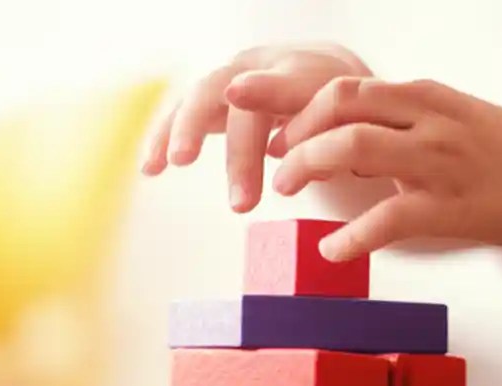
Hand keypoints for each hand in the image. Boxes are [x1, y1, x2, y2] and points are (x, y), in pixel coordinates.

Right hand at [140, 44, 371, 211]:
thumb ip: (335, 138)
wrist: (323, 81)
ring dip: (185, 131)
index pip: (287, 80)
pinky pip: (183, 113)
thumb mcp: (351, 121)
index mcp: (307, 72)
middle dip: (239, 150)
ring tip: (170, 165)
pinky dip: (164, 137)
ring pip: (204, 97)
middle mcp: (263, 68)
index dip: (264, 89)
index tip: (238, 97)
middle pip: (242, 97)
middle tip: (241, 202)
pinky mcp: (211, 100)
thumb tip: (323, 167)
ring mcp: (232, 80)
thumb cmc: (339, 111)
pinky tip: (150, 168)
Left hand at [230, 76, 501, 260]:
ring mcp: (438, 162)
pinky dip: (349, 237)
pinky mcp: (449, 208)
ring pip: (353, 149)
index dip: (294, 106)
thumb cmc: (500, 151)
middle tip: (273, 165)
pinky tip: (329, 250)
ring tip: (287, 193)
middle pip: (338, 106)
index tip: (269, 131)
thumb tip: (337, 134)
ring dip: (307, 168)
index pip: (343, 87)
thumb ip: (397, 120)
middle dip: (291, 131)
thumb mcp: (448, 117)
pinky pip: (386, 220)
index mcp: (422, 96)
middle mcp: (426, 120)